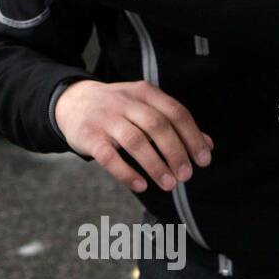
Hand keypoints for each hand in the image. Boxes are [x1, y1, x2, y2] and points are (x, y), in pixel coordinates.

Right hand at [53, 80, 212, 193]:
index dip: (192, 136)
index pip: (175, 112)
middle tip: (186, 176)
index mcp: (143, 92)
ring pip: (135, 140)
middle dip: (176, 152)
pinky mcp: (88, 135)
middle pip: (157, 125)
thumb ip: (174, 124)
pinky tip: (141, 185)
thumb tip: (207, 146)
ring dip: (155, 164)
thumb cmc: (117, 109)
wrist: (71, 102)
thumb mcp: (144, 107)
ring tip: (169, 184)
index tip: (203, 160)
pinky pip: (108, 156)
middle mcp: (125, 101)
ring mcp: (104, 118)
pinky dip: (126, 172)